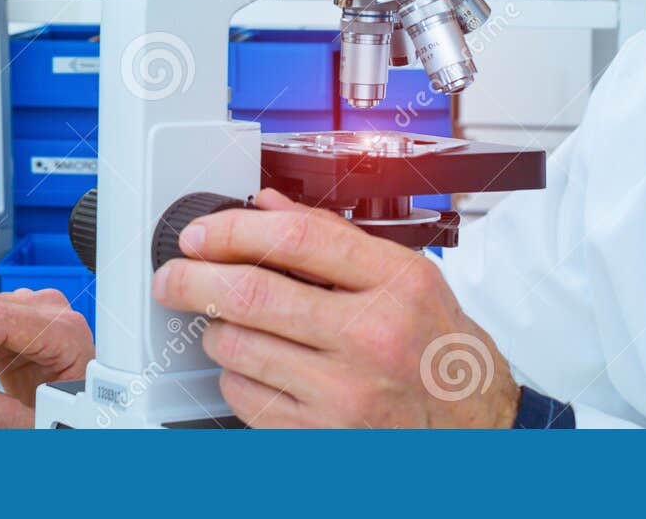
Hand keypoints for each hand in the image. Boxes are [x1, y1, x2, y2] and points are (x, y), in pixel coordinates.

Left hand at [152, 189, 518, 427]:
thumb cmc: (439, 345)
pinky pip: (245, 398)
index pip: (297, 241)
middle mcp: (372, 337)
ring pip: (238, 348)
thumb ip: (335, 238)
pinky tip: (252, 364)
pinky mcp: (323, 436)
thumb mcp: (409, 274)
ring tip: (228, 321)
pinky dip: (233, 376)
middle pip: (253, 295)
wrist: (474, 423)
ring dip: (216, 328)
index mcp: (396, 283)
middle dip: (193, 279)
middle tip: (172, 275)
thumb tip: (267, 209)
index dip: (234, 229)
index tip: (202, 233)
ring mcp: (345, 394)